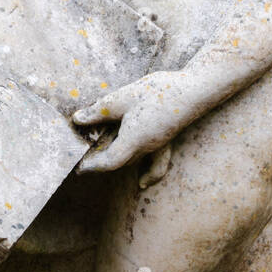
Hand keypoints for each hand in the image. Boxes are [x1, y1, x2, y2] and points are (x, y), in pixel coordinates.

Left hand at [73, 70, 199, 172]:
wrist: (194, 89)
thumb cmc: (157, 93)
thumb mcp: (122, 99)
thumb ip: (99, 111)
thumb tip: (77, 119)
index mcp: (133, 141)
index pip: (108, 162)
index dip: (92, 166)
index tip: (79, 168)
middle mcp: (147, 148)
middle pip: (120, 163)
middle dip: (101, 164)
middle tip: (84, 161)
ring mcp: (159, 145)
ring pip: (135, 163)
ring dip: (119, 163)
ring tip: (104, 161)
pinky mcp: (166, 139)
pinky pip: (156, 165)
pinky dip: (148, 175)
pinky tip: (143, 181)